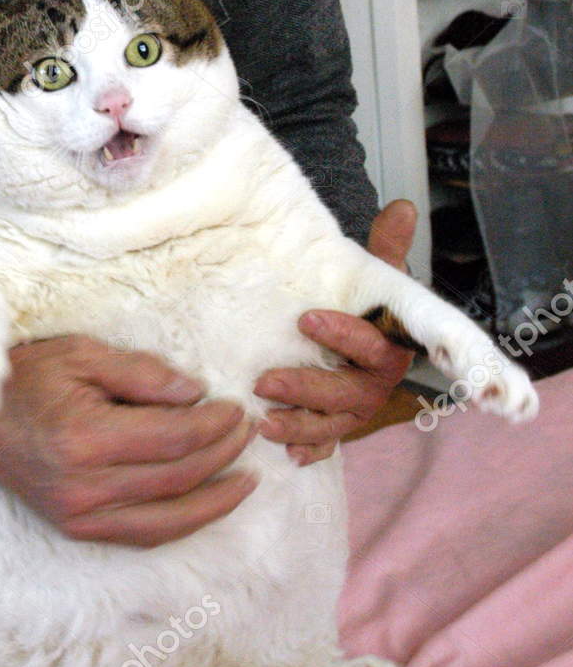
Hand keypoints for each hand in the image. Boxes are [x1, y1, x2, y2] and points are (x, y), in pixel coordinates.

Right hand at [0, 334, 257, 547]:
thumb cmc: (24, 379)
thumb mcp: (80, 354)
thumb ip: (140, 372)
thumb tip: (195, 393)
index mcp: (86, 437)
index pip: (174, 438)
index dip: (214, 425)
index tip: (235, 408)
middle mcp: (85, 485)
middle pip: (178, 478)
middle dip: (222, 455)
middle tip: (248, 431)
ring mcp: (80, 515)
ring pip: (168, 518)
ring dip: (215, 501)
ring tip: (247, 480)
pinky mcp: (78, 529)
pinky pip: (143, 534)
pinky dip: (181, 522)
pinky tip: (206, 505)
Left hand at [254, 200, 417, 466]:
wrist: (367, 340)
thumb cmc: (366, 306)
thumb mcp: (374, 276)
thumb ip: (386, 248)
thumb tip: (402, 207)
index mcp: (386, 347)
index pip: (369, 345)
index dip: (341, 335)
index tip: (305, 319)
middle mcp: (375, 383)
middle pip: (347, 394)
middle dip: (307, 389)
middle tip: (264, 382)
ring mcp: (356, 410)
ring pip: (332, 425)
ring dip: (300, 427)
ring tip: (263, 423)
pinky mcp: (338, 426)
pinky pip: (328, 446)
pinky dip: (311, 453)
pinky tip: (290, 459)